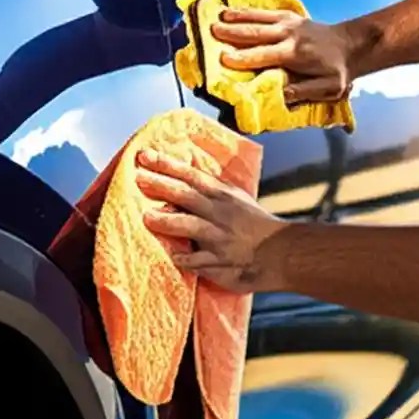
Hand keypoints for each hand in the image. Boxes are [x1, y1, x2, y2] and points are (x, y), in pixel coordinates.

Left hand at [134, 149, 287, 293]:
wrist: (280, 253)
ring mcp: (218, 238)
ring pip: (191, 226)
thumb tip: (182, 175)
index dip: (167, 164)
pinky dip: (185, 259)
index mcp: (221, 195)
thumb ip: (210, 189)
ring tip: (147, 217)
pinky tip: (172, 256)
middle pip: (186, 195)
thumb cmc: (255, 224)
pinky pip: (198, 261)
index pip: (190, 175)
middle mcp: (218, 213)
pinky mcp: (219, 262)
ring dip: (168, 221)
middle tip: (138, 177)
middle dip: (161, 185)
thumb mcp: (236, 198)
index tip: (145, 156)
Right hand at [210, 9, 355, 103]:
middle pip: (256, 32)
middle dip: (233, 32)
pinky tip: (233, 10)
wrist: (351, 45)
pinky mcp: (289, 17)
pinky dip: (247, 11)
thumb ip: (304, 91)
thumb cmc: (337, 70)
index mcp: (295, 53)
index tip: (225, 59)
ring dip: (237, 18)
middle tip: (213, 31)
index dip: (243, 58)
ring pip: (258, 19)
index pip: (264, 55)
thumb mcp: (327, 88)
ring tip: (218, 18)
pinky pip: (265, 12)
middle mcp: (289, 35)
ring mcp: (289, 23)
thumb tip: (279, 95)